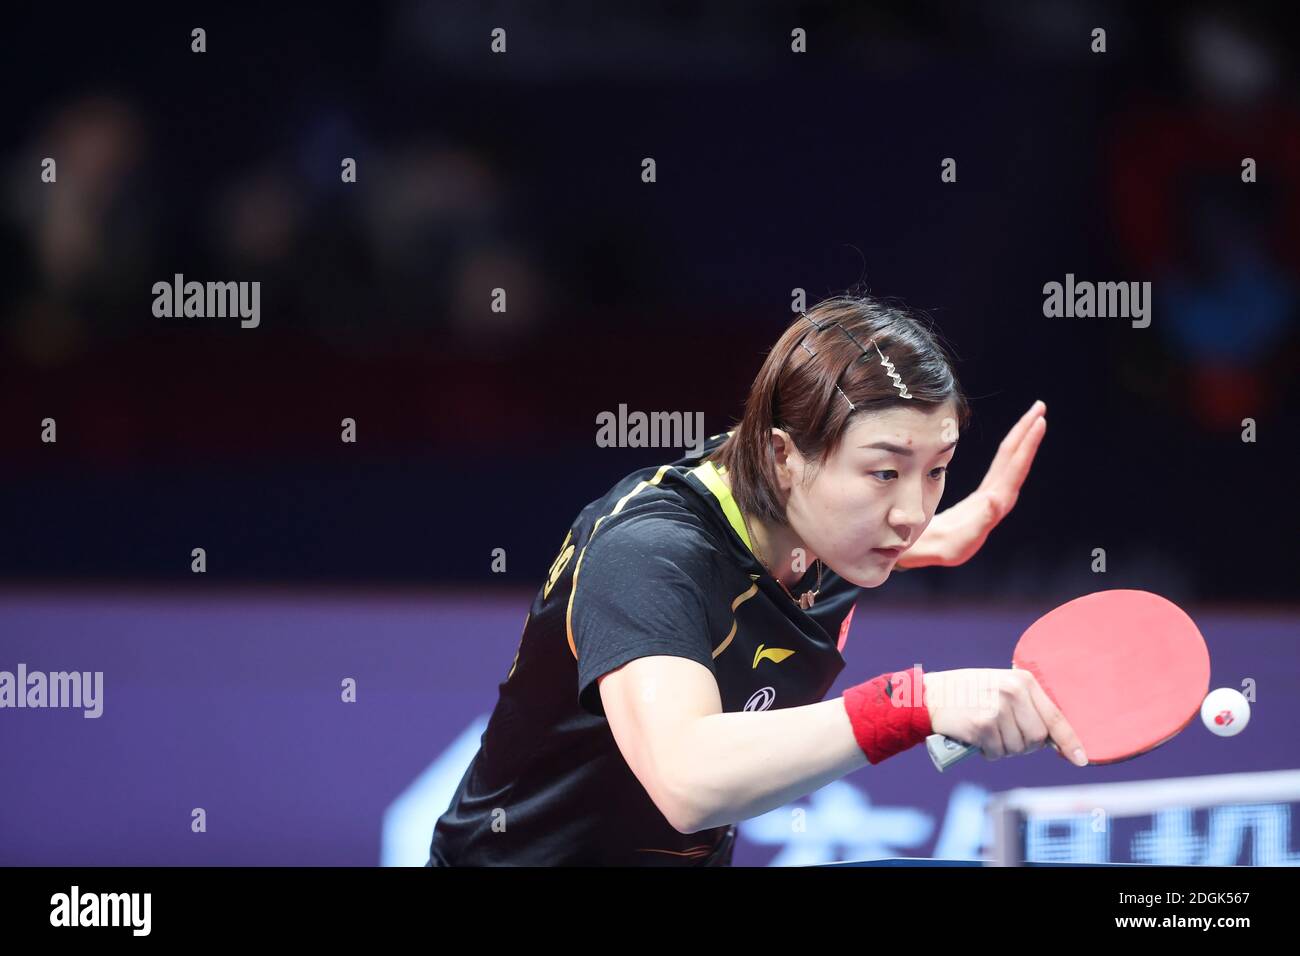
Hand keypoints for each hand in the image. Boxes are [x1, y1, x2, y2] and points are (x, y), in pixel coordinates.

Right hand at [899, 400, 1045, 567]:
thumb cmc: (938, 549)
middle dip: (1028, 434)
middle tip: (1040, 406)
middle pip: (1015, 461)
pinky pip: (998, 468)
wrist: (924, 554)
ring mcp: (990, 498)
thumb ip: (979, 522)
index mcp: (994, 506)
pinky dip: (1008, 451)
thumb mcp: (957, 540)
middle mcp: (997, 500)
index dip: (1026, 446)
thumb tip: (996, 499)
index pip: (1014, 470)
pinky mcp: (981, 497)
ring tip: (1032, 417)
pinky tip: (1013, 443)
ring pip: (1008, 463)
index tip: (1038, 422)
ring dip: (1021, 440)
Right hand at [923, 667, 1087, 765]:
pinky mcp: (982, 725)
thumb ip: (1025, 705)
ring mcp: (998, 709)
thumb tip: (1053, 740)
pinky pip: (997, 753)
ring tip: (987, 735)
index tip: (1080, 759)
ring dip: (1004, 749)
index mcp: (1022, 680)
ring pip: (1017, 748)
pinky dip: (988, 753)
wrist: (928, 695)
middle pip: (1038, 738)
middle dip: (1024, 745)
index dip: (1070, 741)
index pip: (1055, 716)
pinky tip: (976, 740)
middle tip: (1005, 738)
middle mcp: (1013, 692)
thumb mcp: (999, 687)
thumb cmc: (965, 693)